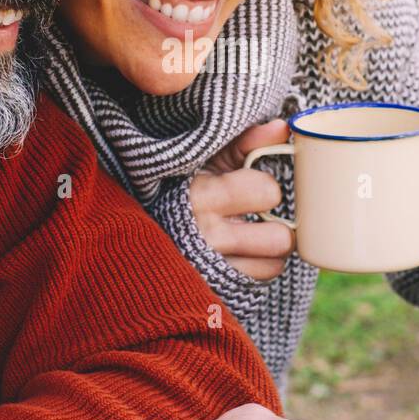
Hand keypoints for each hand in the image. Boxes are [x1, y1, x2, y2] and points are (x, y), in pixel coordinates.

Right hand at [191, 120, 293, 280]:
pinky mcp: (213, 290)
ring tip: (253, 238)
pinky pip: (260, 282)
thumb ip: (245, 143)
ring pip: (275, 264)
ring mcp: (210, 269)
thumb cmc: (180, 192)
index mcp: (201, 195)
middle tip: (258, 218)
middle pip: (280, 238)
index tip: (251, 187)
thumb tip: (282, 128)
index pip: (267, 192)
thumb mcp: (205, 162)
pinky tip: (242, 255)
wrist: (135, 237)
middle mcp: (205, 235)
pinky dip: (258, 268)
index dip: (265, 188)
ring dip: (269, 251)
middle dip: (275, 225)